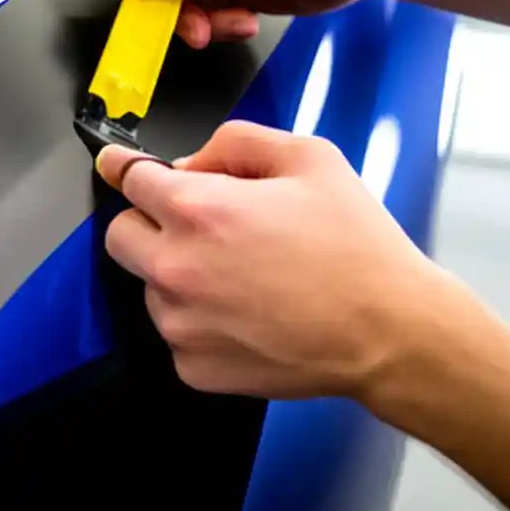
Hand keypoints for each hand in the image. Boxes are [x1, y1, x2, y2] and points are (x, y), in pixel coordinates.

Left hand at [96, 121, 453, 399]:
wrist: (389, 332)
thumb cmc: (356, 245)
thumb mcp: (309, 157)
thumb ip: (237, 142)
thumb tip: (192, 163)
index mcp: (196, 210)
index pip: (131, 180)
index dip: (131, 170)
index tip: (121, 169)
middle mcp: (175, 268)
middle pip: (120, 236)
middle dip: (148, 223)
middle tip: (199, 226)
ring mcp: (180, 324)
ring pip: (151, 287)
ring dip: (178, 275)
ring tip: (243, 276)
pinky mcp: (194, 367)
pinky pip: (178, 333)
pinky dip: (201, 321)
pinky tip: (249, 314)